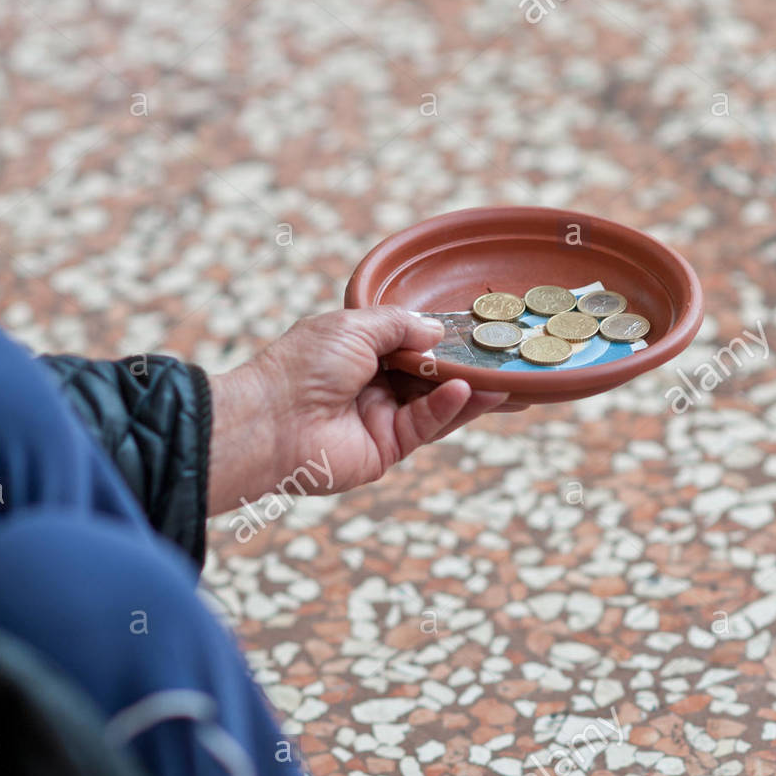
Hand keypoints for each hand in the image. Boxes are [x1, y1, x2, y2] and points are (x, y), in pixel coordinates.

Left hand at [207, 307, 510, 514]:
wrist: (272, 420)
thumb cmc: (302, 366)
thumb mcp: (354, 326)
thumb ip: (399, 326)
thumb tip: (437, 331)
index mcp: (357, 351)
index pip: (409, 343)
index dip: (440, 339)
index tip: (477, 331)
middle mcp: (372, 385)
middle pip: (429, 376)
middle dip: (465, 368)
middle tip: (504, 359)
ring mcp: (380, 418)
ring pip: (435, 404)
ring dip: (468, 391)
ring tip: (504, 380)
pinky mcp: (386, 449)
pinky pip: (425, 425)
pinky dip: (448, 408)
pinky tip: (467, 392)